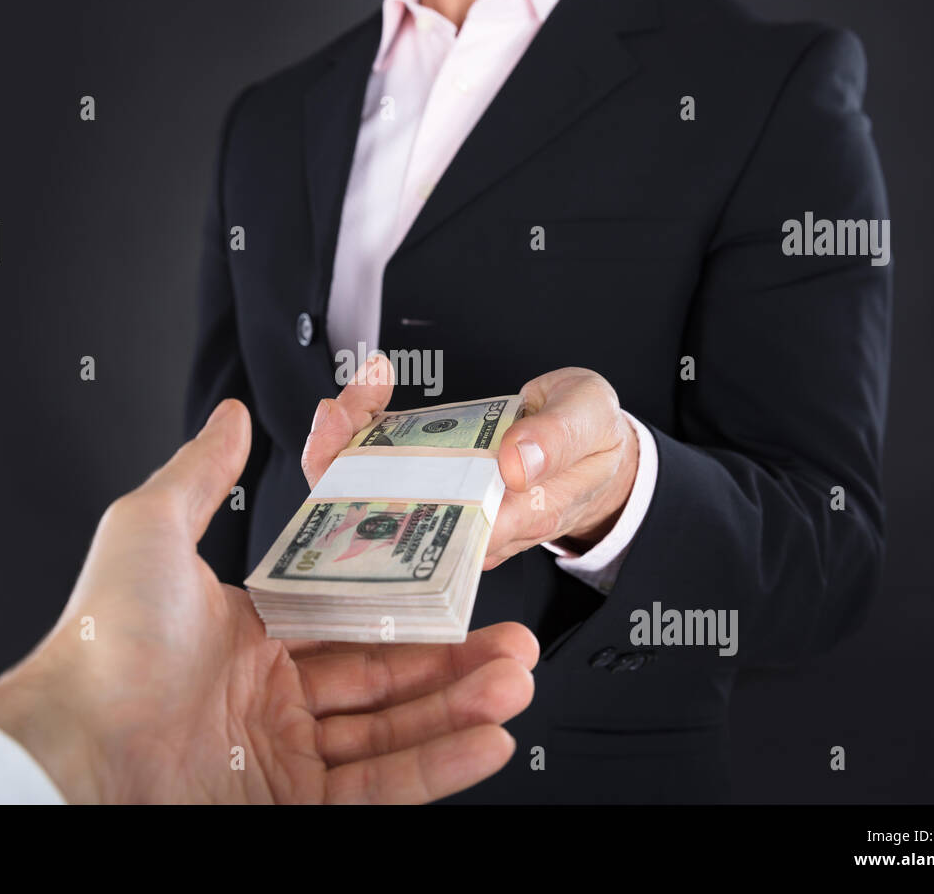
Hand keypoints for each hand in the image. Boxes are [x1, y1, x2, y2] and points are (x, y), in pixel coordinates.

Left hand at [0, 397, 537, 803]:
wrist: (70, 748)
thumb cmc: (103, 644)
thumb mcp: (149, 531)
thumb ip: (199, 472)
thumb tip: (229, 418)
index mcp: (248, 637)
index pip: (352, 621)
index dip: (413, 609)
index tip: (463, 591)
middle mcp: (267, 698)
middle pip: (385, 679)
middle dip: (456, 664)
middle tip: (514, 648)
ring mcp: (279, 756)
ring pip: (392, 733)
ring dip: (459, 711)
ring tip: (514, 687)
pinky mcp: (289, 806)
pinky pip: (378, 789)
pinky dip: (436, 768)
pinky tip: (484, 743)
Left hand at [302, 362, 636, 571]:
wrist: (597, 452)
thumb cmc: (592, 435)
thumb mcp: (590, 418)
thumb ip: (559, 437)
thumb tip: (515, 465)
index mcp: (521, 517)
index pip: (448, 524)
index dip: (400, 492)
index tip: (369, 444)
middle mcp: (479, 529)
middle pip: (398, 516)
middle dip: (353, 466)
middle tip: (335, 415)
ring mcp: (457, 514)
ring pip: (385, 498)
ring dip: (350, 451)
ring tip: (338, 406)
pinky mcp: (442, 492)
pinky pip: (392, 477)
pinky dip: (366, 440)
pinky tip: (357, 405)